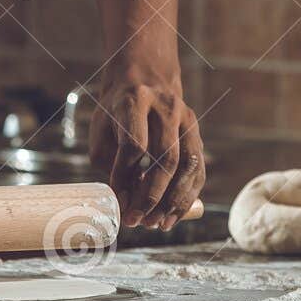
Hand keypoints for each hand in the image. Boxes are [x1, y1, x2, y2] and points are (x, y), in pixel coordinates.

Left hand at [88, 70, 204, 231]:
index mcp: (135, 100)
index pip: (133, 144)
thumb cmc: (117, 110)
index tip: (118, 200)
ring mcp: (185, 117)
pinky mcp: (196, 129)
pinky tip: (176, 214)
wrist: (143, 77)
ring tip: (159, 224)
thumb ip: (110, 164)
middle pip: (164, 157)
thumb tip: (125, 202)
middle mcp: (165, 107)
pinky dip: (189, 195)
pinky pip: (198, 167)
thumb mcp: (102, 128)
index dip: (124, 176)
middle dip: (152, 196)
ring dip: (174, 200)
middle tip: (139, 222)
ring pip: (187, 164)